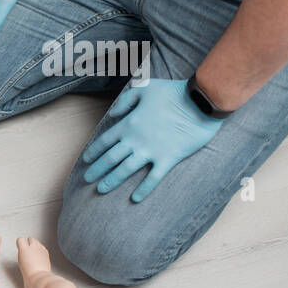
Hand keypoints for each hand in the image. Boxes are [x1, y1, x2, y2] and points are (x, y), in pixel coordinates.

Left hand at [81, 79, 223, 202]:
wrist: (201, 101)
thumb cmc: (174, 92)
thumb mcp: (145, 88)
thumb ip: (126, 100)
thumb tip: (112, 114)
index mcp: (129, 123)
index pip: (105, 141)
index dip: (93, 151)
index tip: (86, 161)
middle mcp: (136, 140)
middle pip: (110, 158)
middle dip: (97, 170)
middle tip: (87, 179)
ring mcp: (151, 151)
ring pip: (125, 170)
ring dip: (112, 181)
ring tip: (101, 189)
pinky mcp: (168, 158)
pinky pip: (153, 178)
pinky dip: (144, 189)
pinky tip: (135, 199)